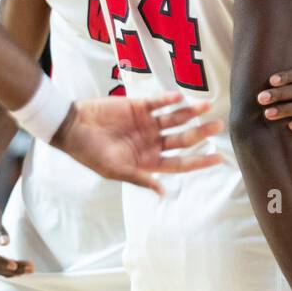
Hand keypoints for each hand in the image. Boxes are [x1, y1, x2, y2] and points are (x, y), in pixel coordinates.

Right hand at [56, 92, 223, 192]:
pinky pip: (159, 102)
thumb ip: (140, 178)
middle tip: (218, 126)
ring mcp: (147, 124)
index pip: (180, 163)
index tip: (219, 158)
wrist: (72, 127)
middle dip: (201, 133)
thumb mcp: (115, 170)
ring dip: (190, 113)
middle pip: (182, 139)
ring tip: (206, 107)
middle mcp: (152, 142)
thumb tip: (162, 192)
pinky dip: (169, 100)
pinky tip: (180, 98)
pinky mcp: (139, 106)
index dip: (199, 161)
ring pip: (175, 119)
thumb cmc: (90, 153)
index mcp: (148, 161)